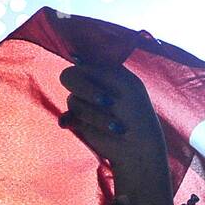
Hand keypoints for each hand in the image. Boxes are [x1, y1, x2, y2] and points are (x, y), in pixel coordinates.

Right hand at [58, 60, 169, 192]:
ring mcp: (84, 104)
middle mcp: (91, 86)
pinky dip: (67, 119)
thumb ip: (101, 70)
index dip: (90, 71)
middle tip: (107, 102)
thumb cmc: (137, 113)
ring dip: (94, 114)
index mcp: (104, 73)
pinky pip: (66, 116)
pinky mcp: (79, 122)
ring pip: (73, 100)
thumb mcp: (125, 85)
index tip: (105, 81)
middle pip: (69, 77)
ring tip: (115, 127)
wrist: (138, 147)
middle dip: (87, 90)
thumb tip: (74, 57)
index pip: (84, 63)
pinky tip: (68, 124)